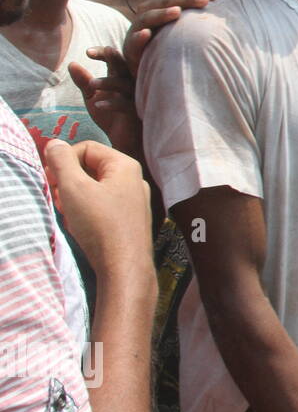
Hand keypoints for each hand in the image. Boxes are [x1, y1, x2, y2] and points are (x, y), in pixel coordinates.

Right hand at [42, 139, 152, 281]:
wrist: (124, 267)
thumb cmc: (100, 224)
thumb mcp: (74, 188)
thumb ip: (61, 162)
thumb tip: (55, 144)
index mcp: (125, 166)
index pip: (86, 148)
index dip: (64, 160)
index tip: (51, 179)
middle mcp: (134, 180)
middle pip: (90, 168)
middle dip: (68, 181)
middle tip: (57, 197)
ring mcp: (134, 201)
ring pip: (94, 189)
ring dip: (74, 197)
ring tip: (68, 213)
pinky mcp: (129, 220)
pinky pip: (101, 206)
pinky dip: (86, 211)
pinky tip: (80, 225)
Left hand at [69, 47, 140, 159]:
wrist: (123, 144)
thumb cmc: (112, 118)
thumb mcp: (93, 97)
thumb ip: (83, 81)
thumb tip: (71, 63)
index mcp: (120, 78)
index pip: (115, 59)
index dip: (104, 53)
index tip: (88, 52)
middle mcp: (131, 85)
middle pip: (125, 66)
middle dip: (114, 57)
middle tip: (101, 52)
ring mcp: (136, 99)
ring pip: (126, 84)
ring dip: (109, 82)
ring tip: (91, 84)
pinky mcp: (138, 114)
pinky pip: (127, 105)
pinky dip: (113, 104)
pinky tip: (98, 105)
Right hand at [123, 0, 215, 76]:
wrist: (151, 71)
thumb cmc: (172, 44)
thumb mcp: (185, 25)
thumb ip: (196, 9)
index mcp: (160, 5)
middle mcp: (147, 14)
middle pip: (163, 0)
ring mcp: (137, 31)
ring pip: (147, 17)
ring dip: (161, 13)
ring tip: (177, 12)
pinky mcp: (131, 50)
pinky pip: (133, 42)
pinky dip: (139, 37)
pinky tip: (147, 34)